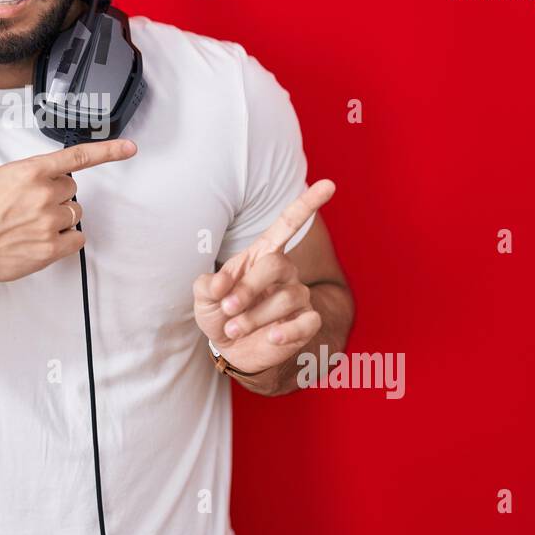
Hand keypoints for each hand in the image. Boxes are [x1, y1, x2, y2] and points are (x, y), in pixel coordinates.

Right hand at [0, 138, 137, 286]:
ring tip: (29, 226)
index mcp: (30, 172)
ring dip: (58, 219)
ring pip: (73, 214)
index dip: (108, 151)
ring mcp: (49, 222)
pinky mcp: (51, 248)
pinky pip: (76, 238)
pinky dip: (65, 240)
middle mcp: (44, 194)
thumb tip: (46, 179)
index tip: (129, 148)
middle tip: (31, 208)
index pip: (78, 157)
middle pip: (72, 190)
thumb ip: (28, 175)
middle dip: (56, 197)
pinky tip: (43, 240)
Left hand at [193, 179, 336, 375]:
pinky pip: (307, 322)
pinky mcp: (306, 322)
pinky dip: (286, 332)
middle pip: (276, 265)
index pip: (288, 223)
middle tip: (227, 308)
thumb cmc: (221, 313)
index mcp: (262, 254)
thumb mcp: (204, 297)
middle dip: (247, 288)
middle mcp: (285, 271)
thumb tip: (221, 285)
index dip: (308, 204)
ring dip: (254, 316)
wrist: (231, 349)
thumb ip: (207, 286)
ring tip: (234, 328)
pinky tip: (270, 337)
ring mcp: (298, 296)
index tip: (329, 184)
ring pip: (287, 297)